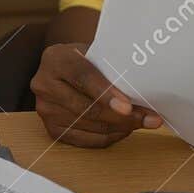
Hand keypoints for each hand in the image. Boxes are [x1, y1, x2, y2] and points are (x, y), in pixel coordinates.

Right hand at [30, 43, 162, 147]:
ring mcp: (45, 109)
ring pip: (89, 125)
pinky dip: (109, 136)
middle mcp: (44, 84)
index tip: (127, 106)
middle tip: (149, 118)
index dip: (106, 93)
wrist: (61, 69)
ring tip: (142, 123)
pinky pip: (85, 139)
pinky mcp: (51, 128)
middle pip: (87, 107)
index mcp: (55, 59)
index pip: (82, 77)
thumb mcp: (94, 52)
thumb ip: (110, 66)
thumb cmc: (84, 59)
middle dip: (122, 116)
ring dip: (120, 127)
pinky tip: (124, 130)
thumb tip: (145, 85)